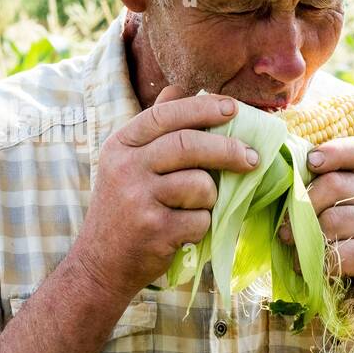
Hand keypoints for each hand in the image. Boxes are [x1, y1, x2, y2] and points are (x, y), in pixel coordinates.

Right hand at [70, 84, 261, 302]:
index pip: (166, 115)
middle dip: (227, 149)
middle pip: (188, 145)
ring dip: (209, 198)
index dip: (203, 108)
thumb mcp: (126, 164)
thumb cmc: (122, 210)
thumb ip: (154, 128)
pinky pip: (200, 219)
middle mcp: (125, 167)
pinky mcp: (154, 229)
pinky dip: (200, 227)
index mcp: (120, 145)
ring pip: (200, 185)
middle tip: (251, 158)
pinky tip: (182, 233)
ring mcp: (138, 199)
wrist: (101, 264)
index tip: (234, 109)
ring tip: (194, 208)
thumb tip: (180, 88)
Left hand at [278, 135, 353, 296]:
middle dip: (303, 207)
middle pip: (336, 183)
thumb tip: (274, 185)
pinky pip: (342, 251)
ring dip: (307, 241)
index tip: (311, 161)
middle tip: (285, 231)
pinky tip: (315, 272)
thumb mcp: (319, 221)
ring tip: (298, 255)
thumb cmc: (333, 255)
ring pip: (334, 220)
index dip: (336, 150)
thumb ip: (306, 201)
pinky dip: (320, 264)